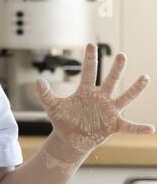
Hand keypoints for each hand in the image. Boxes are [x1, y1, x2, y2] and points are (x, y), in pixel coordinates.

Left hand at [39, 44, 153, 158]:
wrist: (69, 138)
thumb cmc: (62, 120)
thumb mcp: (53, 107)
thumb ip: (46, 94)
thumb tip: (38, 80)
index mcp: (86, 92)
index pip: (88, 72)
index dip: (90, 59)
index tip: (91, 44)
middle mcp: (100, 98)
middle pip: (110, 80)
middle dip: (116, 69)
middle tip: (121, 55)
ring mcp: (109, 111)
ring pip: (125, 97)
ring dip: (135, 89)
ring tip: (145, 77)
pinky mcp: (114, 125)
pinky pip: (129, 126)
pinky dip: (139, 128)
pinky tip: (151, 128)